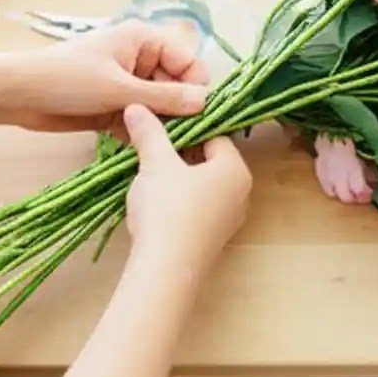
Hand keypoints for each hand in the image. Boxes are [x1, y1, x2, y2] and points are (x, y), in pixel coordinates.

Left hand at [1, 20, 210, 134]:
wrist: (18, 96)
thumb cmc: (68, 79)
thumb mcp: (120, 89)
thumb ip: (164, 98)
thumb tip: (206, 103)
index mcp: (144, 41)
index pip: (188, 63)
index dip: (197, 88)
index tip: (202, 117)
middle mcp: (140, 60)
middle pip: (176, 87)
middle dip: (179, 112)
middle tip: (183, 140)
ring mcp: (127, 85)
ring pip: (159, 108)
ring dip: (160, 127)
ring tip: (161, 147)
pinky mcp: (114, 107)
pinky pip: (140, 121)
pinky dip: (141, 134)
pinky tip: (139, 149)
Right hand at [122, 105, 252, 272]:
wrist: (166, 270)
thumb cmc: (168, 209)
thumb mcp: (155, 164)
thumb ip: (149, 133)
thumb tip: (137, 106)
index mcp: (235, 169)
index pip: (214, 136)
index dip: (185, 129)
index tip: (160, 128)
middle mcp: (240, 193)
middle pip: (209, 161)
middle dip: (180, 154)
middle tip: (150, 150)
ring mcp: (228, 220)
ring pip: (202, 187)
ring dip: (177, 179)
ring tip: (148, 176)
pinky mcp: (213, 240)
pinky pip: (198, 210)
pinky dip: (179, 202)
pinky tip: (155, 206)